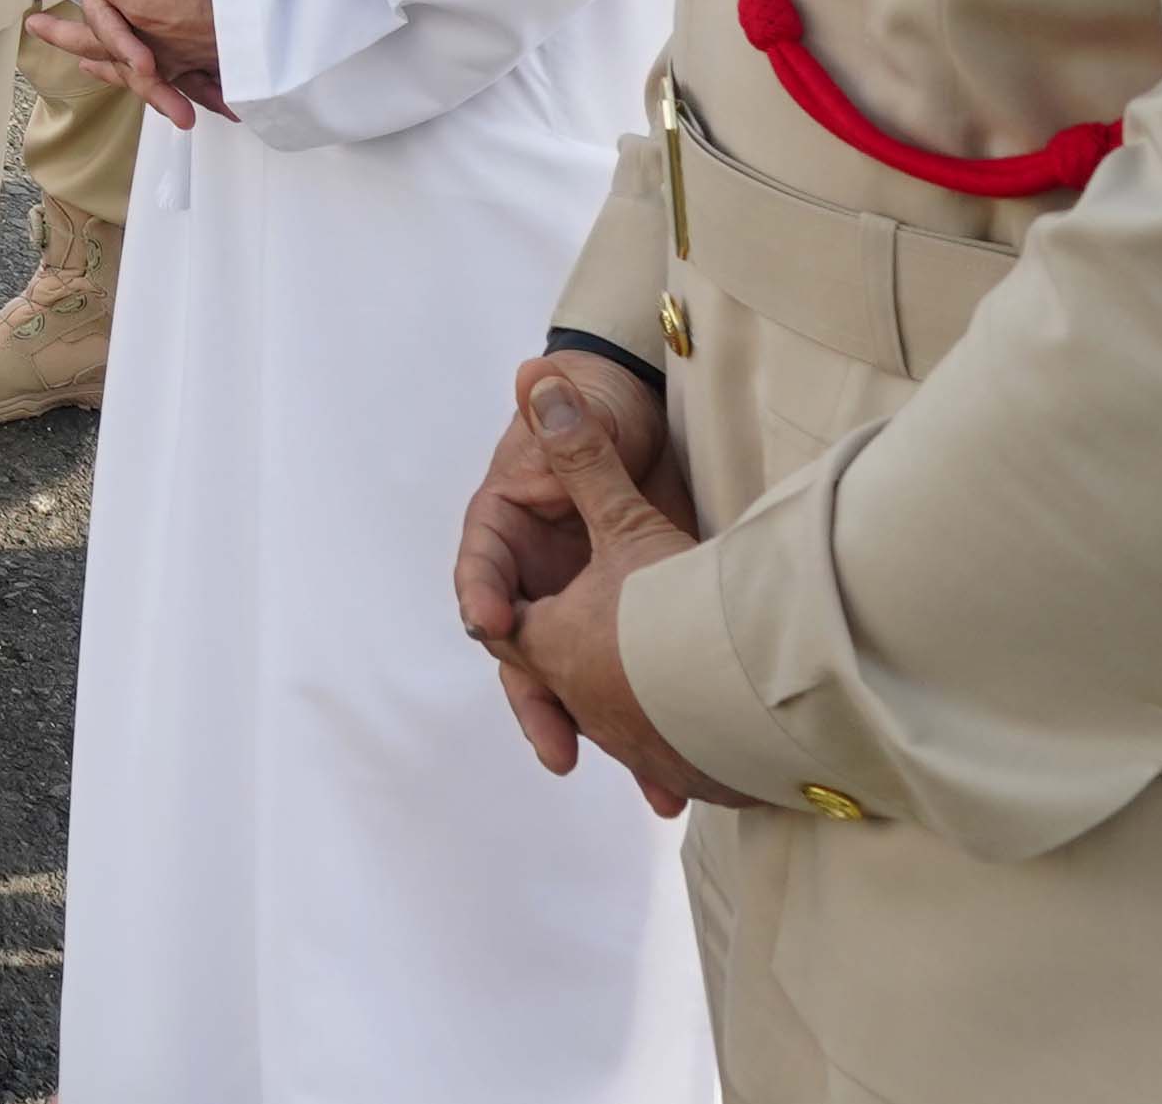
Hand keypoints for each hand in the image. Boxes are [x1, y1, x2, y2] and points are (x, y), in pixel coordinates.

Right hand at [456, 351, 673, 771]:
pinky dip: (644, 733)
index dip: (484, 595)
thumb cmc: (606, 410)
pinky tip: (678, 780)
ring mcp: (573, 602)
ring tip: (649, 788)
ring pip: (572, 682)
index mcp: (506, 525)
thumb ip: (571, 419)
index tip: (491, 622)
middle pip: (522, 650)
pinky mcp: (622, 622)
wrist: (654, 425)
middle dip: (540, 704)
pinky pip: (621, 685)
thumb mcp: (594, 415)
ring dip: (602, 735)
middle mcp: (531, 575)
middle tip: (558, 748)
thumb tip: (538, 373)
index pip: (483, 567)